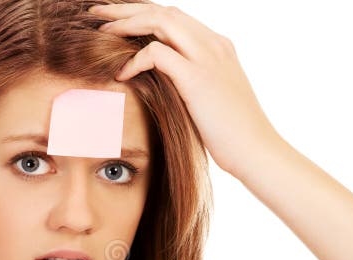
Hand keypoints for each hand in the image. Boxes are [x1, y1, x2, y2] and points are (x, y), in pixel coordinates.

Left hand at [90, 2, 287, 178]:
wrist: (256, 151)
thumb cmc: (231, 135)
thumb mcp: (208, 99)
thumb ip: (187, 82)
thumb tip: (158, 84)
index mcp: (217, 46)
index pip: (174, 16)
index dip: (142, 12)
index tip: (115, 19)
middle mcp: (213, 44)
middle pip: (163, 10)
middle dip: (126, 9)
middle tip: (96, 13)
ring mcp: (207, 58)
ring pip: (160, 21)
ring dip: (126, 23)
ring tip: (100, 34)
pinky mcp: (197, 78)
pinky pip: (157, 54)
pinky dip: (135, 60)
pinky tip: (120, 74)